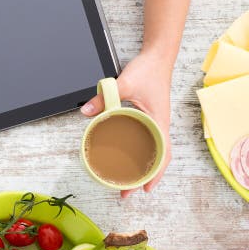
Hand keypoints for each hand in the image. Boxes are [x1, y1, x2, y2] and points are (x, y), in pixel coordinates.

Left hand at [80, 51, 172, 197]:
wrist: (158, 56)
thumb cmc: (148, 70)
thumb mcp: (124, 83)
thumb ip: (104, 96)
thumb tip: (87, 112)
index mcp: (159, 121)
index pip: (162, 154)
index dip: (154, 174)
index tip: (143, 189)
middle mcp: (160, 125)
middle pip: (157, 159)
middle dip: (144, 178)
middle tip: (126, 194)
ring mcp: (156, 123)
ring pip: (153, 152)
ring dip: (142, 168)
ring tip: (126, 182)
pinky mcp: (149, 118)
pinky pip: (148, 141)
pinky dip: (140, 153)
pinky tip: (128, 160)